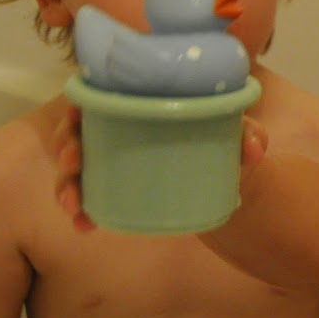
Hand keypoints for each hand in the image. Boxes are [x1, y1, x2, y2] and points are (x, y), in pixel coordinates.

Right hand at [50, 106, 268, 233]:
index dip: (79, 101)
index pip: (101, 92)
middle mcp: (123, 124)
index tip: (74, 117)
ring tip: (74, 205)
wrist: (232, 178)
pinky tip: (85, 225)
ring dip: (66, 184)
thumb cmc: (230, 142)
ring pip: (76, 165)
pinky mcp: (117, 185)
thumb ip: (250, 136)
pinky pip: (90, 195)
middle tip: (71, 164)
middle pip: (79, 128)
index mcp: (145, 100)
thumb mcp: (241, 135)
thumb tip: (253, 150)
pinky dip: (84, 210)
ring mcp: (115, 157)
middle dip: (65, 145)